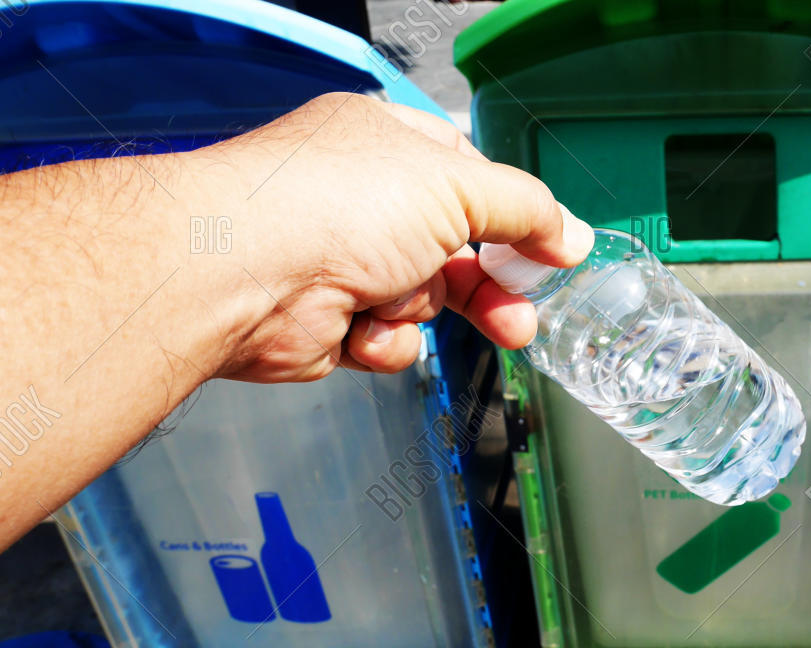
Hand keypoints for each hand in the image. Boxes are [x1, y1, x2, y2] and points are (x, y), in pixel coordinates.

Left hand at [189, 92, 592, 382]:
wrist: (240, 274)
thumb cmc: (328, 206)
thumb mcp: (457, 187)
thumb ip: (525, 209)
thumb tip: (570, 233)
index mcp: (388, 145)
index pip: (472, 176)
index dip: (515, 215)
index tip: (550, 248)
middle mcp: (363, 199)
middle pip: (458, 250)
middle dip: (490, 288)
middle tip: (519, 316)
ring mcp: (344, 260)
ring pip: (427, 301)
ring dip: (422, 311)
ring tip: (401, 309)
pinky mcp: (331, 319)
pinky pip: (391, 339)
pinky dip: (385, 341)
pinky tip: (361, 329)